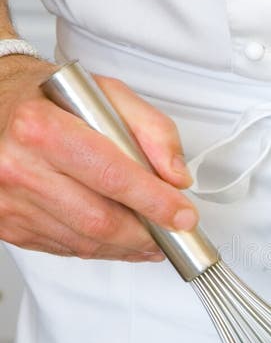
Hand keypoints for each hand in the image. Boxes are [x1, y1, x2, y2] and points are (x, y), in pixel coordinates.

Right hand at [0, 56, 197, 260]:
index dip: (155, 202)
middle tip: (172, 231)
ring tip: (151, 237)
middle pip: (99, 220)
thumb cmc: (49, 98)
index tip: (183, 215)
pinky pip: (65, 249)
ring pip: (84, 242)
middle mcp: (19, 167)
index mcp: (42, 128)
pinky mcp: (8, 224)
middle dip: (146, 233)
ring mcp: (10, 201)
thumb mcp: (107, 93)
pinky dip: (99, 248)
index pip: (112, 177)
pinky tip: (117, 237)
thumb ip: (152, 129)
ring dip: (126, 246)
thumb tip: (176, 176)